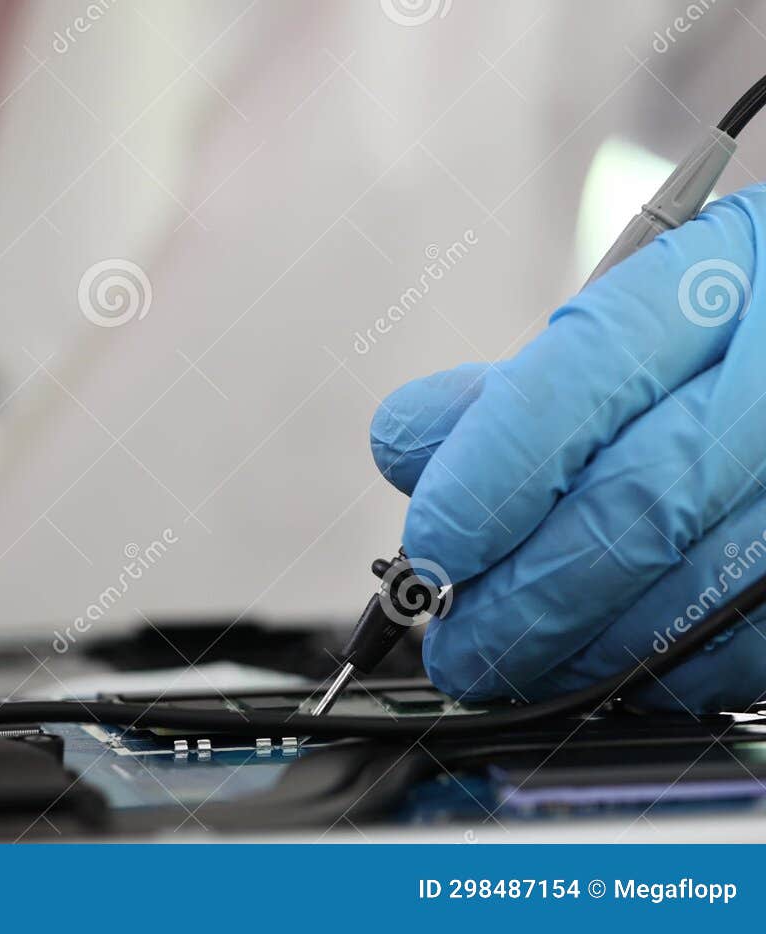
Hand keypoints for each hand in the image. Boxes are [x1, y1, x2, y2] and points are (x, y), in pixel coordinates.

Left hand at [371, 185, 765, 711]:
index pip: (583, 374)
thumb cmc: (718, 340)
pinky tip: (601, 673)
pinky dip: (662, 671)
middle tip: (454, 646)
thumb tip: (404, 449)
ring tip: (508, 667)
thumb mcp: (620, 322)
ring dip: (582, 650)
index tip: (430, 552)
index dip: (490, 477)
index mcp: (716, 274)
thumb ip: (507, 386)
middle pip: (643, 497)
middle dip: (523, 594)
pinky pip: (753, 639)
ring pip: (699, 580)